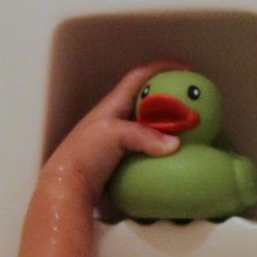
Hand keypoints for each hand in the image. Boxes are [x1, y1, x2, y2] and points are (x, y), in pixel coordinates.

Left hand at [39, 59, 186, 203]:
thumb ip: (144, 136)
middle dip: (168, 95)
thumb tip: (175, 143)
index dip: (162, 67)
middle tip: (189, 99)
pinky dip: (161, 147)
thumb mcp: (113, 135)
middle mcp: (115, 118)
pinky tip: (173, 155)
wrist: (67, 188)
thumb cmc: (83, 155)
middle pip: (146, 99)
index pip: (140, 76)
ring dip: (166, 122)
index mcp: (112, 105)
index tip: (185, 69)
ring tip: (186, 126)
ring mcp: (117, 140)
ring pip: (147, 124)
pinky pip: (146, 148)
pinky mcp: (120, 160)